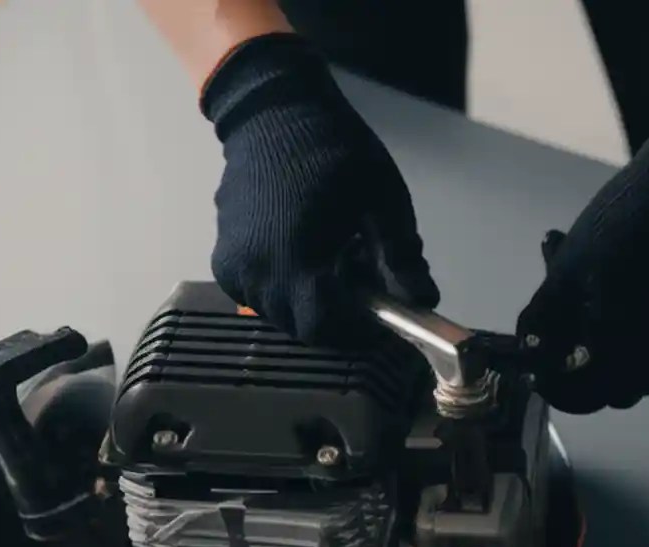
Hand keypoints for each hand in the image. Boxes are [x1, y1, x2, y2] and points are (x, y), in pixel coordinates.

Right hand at [201, 33, 438, 348]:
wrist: (274, 113)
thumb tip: (425, 301)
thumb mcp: (382, 199)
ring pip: (280, 315)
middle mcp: (255, 270)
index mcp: (294, 256)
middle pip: (302, 327)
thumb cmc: (334, 150)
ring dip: (311, 306)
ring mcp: (233, 266)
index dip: (358, 332)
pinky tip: (308, 260)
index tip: (383, 318)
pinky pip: (258, 297)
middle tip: (365, 287)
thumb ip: (401, 255)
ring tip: (336, 267)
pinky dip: (286, 292)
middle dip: (338, 319)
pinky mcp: (223, 260)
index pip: (324, 326)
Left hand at [516, 108, 648, 413]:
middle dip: (593, 371)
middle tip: (579, 335)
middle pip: (617, 391)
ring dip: (628, 361)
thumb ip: (543, 325)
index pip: (582, 397)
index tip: (544, 372)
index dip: (558, 388)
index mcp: (622, 354)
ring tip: (617, 317)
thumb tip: (531, 359)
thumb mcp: (565, 272)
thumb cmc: (620, 229)